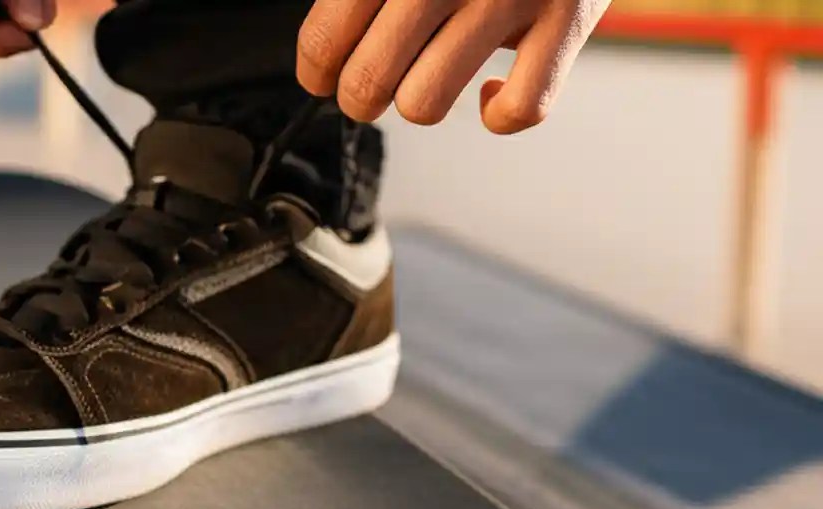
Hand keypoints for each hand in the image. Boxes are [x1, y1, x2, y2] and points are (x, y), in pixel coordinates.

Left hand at [297, 0, 610, 132]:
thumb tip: (321, 50)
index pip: (325, 37)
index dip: (316, 71)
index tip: (323, 75)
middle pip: (368, 80)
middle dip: (359, 96)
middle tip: (371, 83)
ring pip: (425, 103)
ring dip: (417, 102)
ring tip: (425, 75)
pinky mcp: (569, 19)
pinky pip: (520, 109)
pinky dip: (498, 114)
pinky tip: (487, 91)